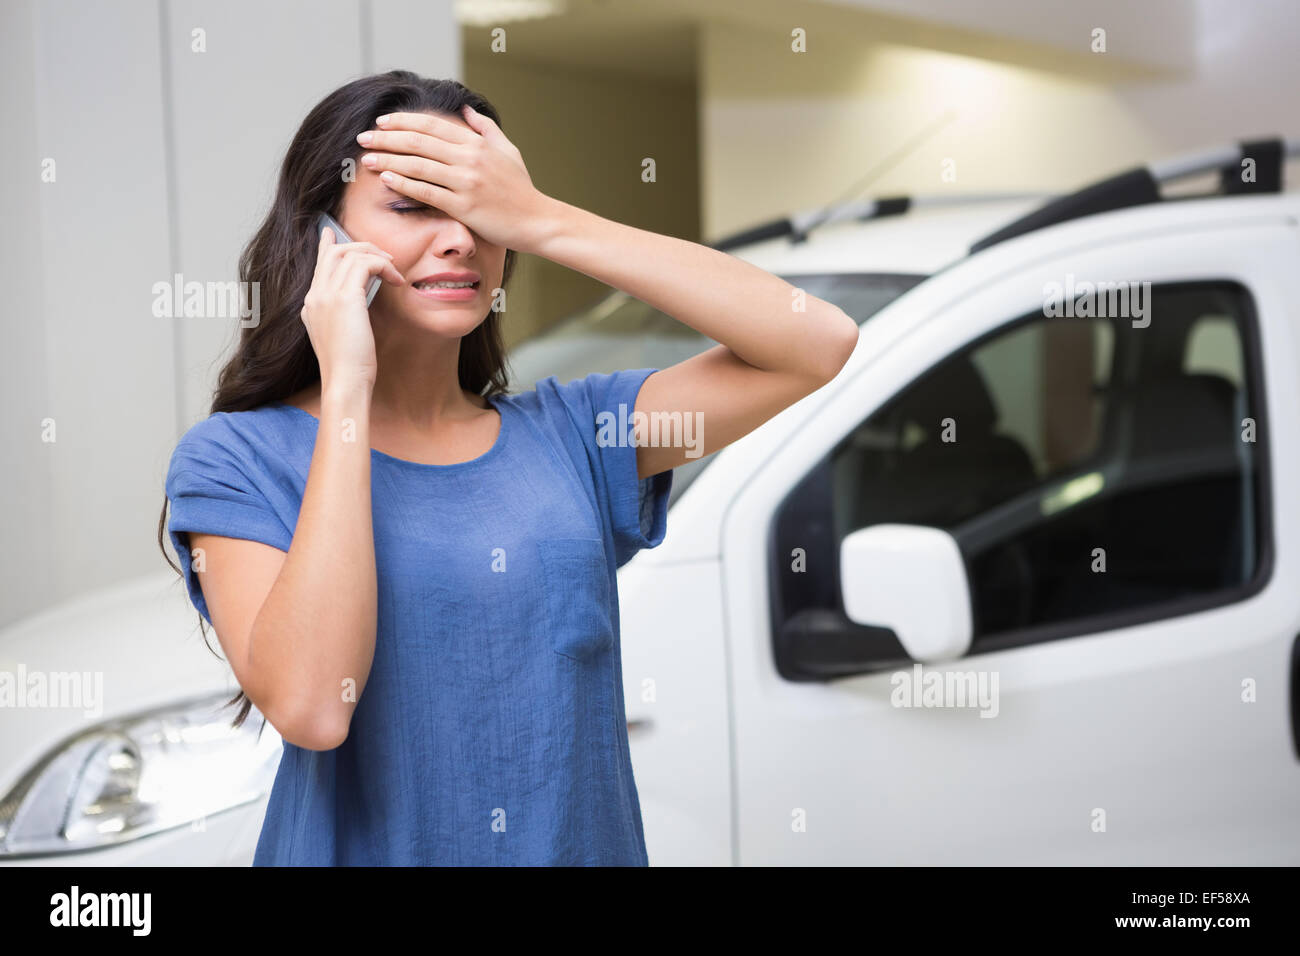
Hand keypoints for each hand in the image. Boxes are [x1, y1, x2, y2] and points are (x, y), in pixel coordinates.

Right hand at [300, 227, 404, 388]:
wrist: (345, 383)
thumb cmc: (350, 368)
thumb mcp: (343, 337)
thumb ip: (344, 316)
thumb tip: (359, 304)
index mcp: (312, 306)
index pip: (318, 266)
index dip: (326, 246)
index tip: (330, 232)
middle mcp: (315, 296)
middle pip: (333, 252)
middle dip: (360, 247)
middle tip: (383, 256)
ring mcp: (326, 296)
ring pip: (349, 253)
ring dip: (377, 256)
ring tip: (394, 270)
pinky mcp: (345, 298)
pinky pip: (365, 264)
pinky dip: (384, 266)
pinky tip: (397, 280)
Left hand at [357, 106, 552, 252]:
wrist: (537, 220)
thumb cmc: (521, 189)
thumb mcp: (508, 151)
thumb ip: (485, 128)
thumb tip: (465, 109)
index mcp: (476, 143)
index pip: (431, 125)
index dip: (403, 121)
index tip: (381, 123)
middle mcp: (469, 158)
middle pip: (419, 141)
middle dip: (387, 138)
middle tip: (364, 138)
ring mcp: (466, 182)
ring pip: (418, 165)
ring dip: (389, 160)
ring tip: (368, 160)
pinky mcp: (463, 206)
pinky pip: (427, 192)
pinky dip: (405, 184)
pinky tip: (387, 179)